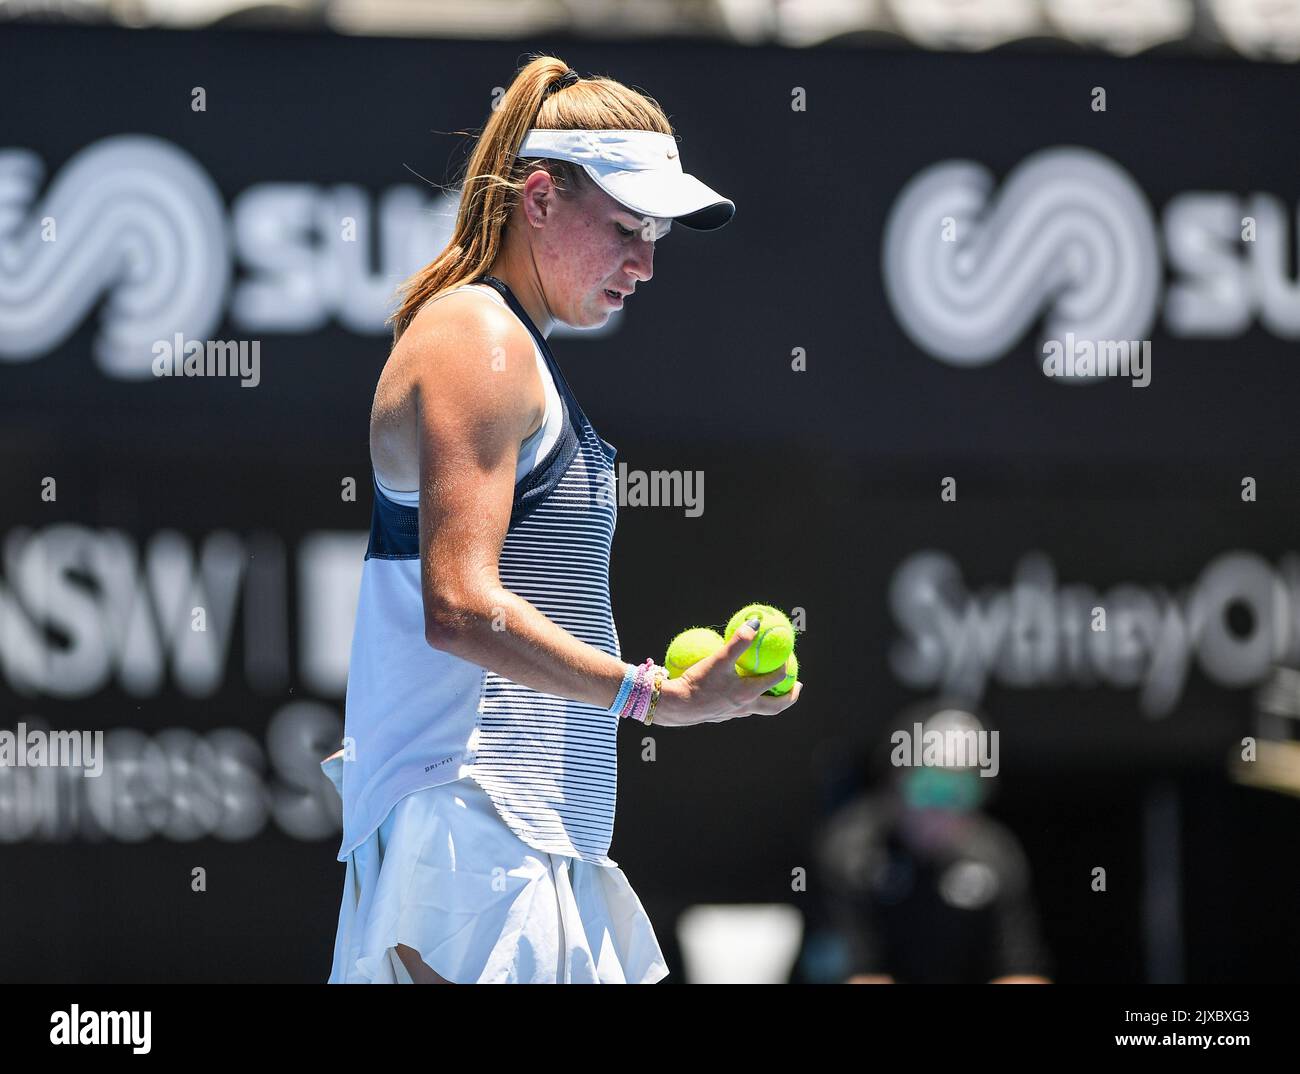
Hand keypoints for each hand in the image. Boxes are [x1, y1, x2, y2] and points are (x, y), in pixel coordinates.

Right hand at [650, 618, 802, 727]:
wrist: (675, 707)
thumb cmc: (697, 682)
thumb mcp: (718, 659)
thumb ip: (738, 642)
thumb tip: (755, 623)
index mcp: (748, 694)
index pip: (776, 680)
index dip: (785, 667)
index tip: (788, 656)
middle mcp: (744, 707)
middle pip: (776, 706)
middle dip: (790, 696)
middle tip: (797, 684)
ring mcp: (733, 714)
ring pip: (759, 709)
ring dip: (770, 699)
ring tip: (772, 687)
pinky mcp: (721, 715)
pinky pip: (742, 708)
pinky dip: (749, 698)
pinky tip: (738, 687)